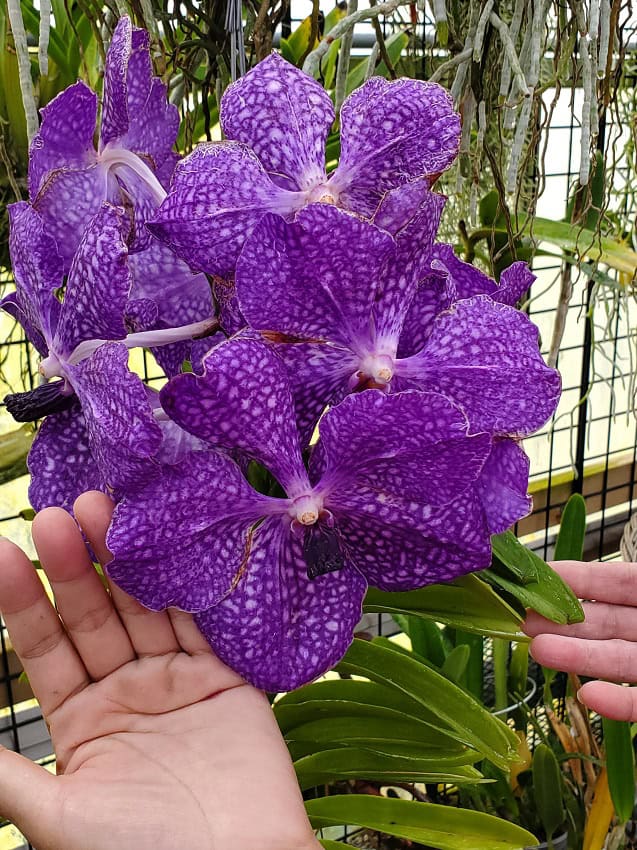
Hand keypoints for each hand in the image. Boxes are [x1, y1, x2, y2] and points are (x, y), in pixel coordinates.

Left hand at [0, 491, 320, 849]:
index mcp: (82, 721)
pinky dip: (185, 585)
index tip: (2, 554)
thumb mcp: (59, 817)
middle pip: (94, 615)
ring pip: (144, 607)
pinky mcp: (223, 676)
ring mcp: (175, 679)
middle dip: (73, 567)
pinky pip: (200, 623)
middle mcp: (125, 691)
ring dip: (123, 562)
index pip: (44, 648)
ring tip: (99, 510)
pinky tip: (165, 546)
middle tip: (57, 517)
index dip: (23, 601)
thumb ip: (9, 775)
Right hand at [524, 560, 636, 720]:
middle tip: (523, 621)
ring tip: (539, 651)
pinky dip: (617, 703)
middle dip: (563, 621)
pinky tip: (589, 696)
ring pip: (617, 660)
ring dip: (577, 657)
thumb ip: (634, 582)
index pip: (618, 582)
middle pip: (606, 623)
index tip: (539, 576)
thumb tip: (597, 570)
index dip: (580, 578)